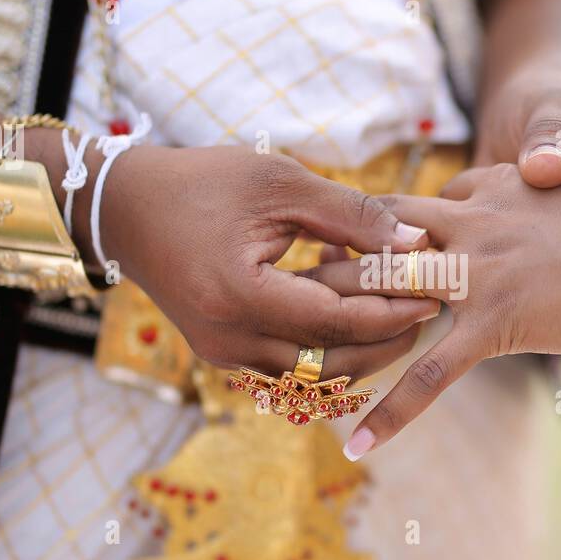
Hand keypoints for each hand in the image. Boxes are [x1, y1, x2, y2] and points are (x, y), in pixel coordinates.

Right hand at [97, 145, 441, 380]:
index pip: (335, 322)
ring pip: (311, 377)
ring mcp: (222, 354)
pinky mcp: (222, 354)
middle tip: (429, 314)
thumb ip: (351, 215)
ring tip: (401, 319)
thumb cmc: (202, 182)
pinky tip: (354, 320)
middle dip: (386, 343)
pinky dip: (327, 351)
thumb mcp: (279, 182)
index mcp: (239, 295)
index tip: (433, 292)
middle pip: (329, 364)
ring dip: (360, 353)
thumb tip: (415, 244)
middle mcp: (228, 339)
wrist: (127, 208)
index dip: (390, 312)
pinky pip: (289, 370)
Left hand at [302, 163, 560, 457]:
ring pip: (384, 296)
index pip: (414, 206)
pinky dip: (391, 413)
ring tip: (289, 358)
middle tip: (285, 288)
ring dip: (334, 326)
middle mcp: (469, 224)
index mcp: (488, 188)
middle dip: (330, 264)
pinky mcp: (491, 325)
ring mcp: (474, 275)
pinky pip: (429, 375)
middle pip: (377, 240)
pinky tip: (355, 443)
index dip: (378, 229)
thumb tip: (530, 193)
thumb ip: (531, 198)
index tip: (347, 246)